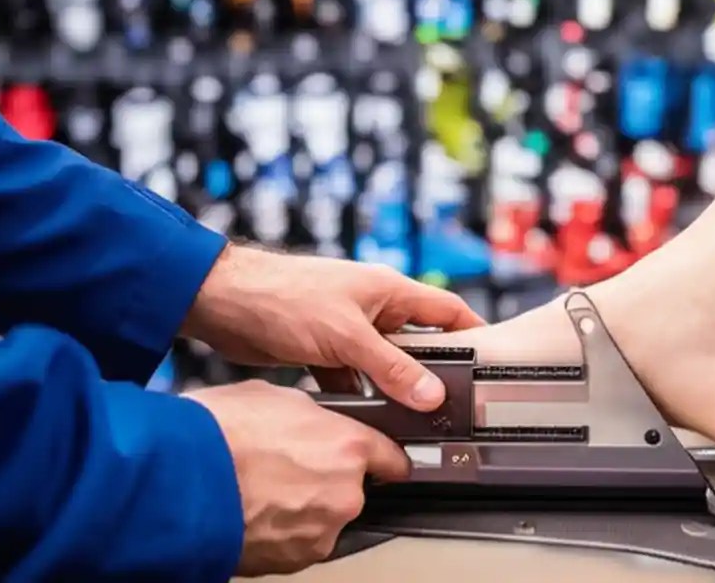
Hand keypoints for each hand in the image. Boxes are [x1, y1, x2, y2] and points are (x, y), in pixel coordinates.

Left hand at [182, 244, 484, 411]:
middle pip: (418, 345)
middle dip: (432, 374)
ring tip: (408, 423)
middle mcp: (373, 309)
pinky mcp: (323, 350)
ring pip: (384, 366)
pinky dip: (357, 398)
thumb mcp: (346, 335)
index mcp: (389, 292)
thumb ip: (391, 367)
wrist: (222, 301)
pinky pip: (352, 379)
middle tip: (448, 407)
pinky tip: (360, 419)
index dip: (473, 333)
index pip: (447, 312)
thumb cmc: (284, 296)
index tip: (492, 363)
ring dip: (391, 390)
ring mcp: (348, 331)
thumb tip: (431, 394)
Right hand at [185, 380, 410, 576]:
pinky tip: (253, 509)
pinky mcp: (294, 561)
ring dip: (303, 507)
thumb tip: (315, 422)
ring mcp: (322, 532)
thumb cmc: (218, 434)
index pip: (393, 458)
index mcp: (349, 447)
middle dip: (327, 479)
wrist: (177, 482)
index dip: (381, 456)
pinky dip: (282, 530)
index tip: (377, 459)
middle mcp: (345, 493)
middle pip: (353, 489)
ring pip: (325, 518)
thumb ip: (313, 416)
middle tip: (287, 465)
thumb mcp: (276, 397)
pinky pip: (299, 543)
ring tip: (262, 487)